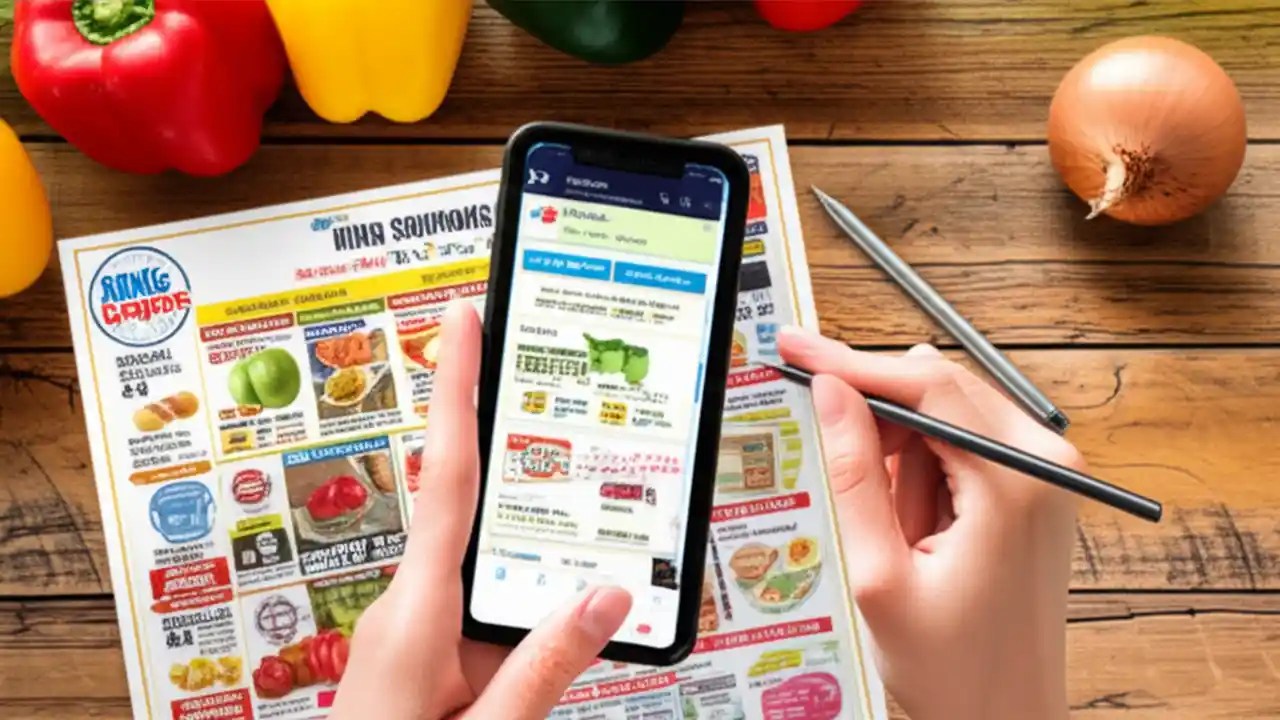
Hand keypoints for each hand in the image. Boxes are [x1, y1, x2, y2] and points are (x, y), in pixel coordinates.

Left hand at [331, 302, 632, 719]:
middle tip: (534, 364)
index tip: (460, 322)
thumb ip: (544, 666)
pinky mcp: (434, 650)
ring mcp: (422, 626)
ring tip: (584, 496)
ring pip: (490, 553)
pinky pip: (490, 596)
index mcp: (417, 611)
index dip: (456, 391)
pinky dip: (530, 583)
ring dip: (533, 525)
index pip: (444, 476)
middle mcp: (413, 604)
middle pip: (470, 499)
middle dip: (505, 431)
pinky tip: (565, 595)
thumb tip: (604, 596)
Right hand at [779, 327, 1077, 719]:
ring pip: (946, 413)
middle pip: (939, 387)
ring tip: (894, 529)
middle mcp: (1045, 465)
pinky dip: (923, 469)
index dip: (852, 361)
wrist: (1008, 719)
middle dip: (874, 411)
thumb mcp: (880, 576)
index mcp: (1015, 484)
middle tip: (823, 439)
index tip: (799, 348)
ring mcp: (1047, 474)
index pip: (926, 383)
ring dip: (901, 451)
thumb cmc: (955, 670)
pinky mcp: (1036, 488)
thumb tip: (832, 395)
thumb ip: (854, 475)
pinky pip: (962, 443)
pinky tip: (914, 525)